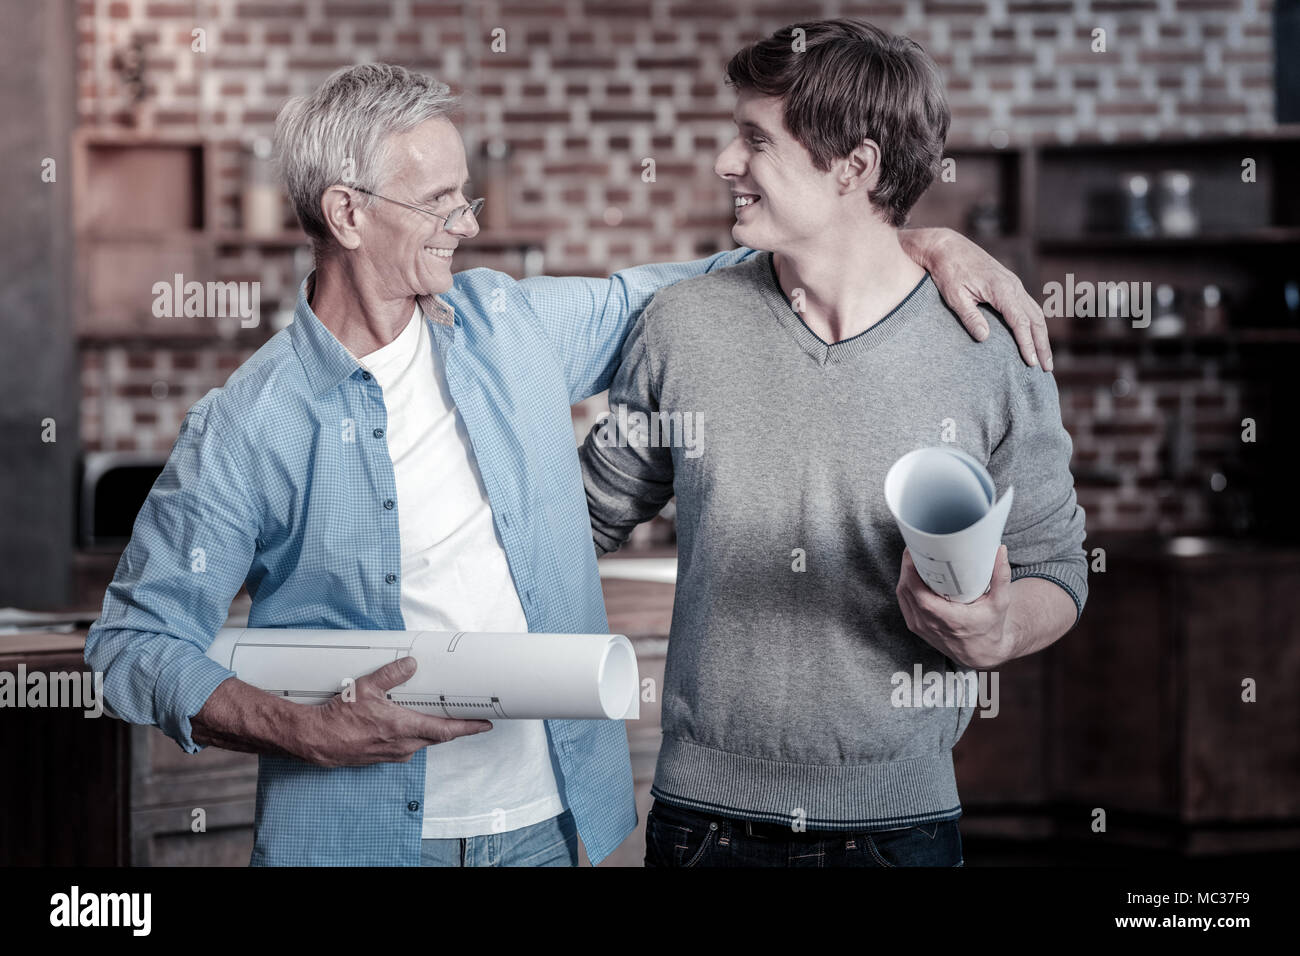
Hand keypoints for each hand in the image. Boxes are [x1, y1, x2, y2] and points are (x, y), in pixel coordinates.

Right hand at [299, 656, 491, 766]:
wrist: (316, 740)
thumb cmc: (338, 718)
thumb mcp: (366, 688)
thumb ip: (391, 674)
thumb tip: (410, 664)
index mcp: (402, 728)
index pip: (445, 731)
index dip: (468, 727)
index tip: (484, 725)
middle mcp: (402, 745)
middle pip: (437, 737)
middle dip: (453, 727)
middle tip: (467, 717)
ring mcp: (392, 754)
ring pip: (422, 742)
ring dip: (431, 731)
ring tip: (439, 717)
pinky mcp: (382, 757)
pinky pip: (406, 747)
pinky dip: (414, 736)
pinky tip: (408, 725)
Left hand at [895, 545, 1015, 668]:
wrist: (982, 653)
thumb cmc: (991, 628)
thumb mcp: (1000, 603)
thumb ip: (1001, 576)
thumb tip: (1000, 550)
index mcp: (948, 619)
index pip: (919, 594)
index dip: (911, 571)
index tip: (915, 552)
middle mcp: (929, 624)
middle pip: (907, 590)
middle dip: (908, 566)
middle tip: (916, 548)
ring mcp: (920, 626)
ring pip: (903, 595)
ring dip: (905, 574)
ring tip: (914, 557)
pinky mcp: (916, 626)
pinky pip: (904, 602)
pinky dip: (905, 586)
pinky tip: (911, 574)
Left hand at [902, 226, 1052, 370]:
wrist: (946, 247)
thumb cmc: (947, 271)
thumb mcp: (954, 296)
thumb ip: (970, 316)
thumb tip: (984, 338)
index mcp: (1002, 289)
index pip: (1020, 322)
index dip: (1027, 344)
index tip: (1031, 363)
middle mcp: (1013, 285)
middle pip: (1035, 319)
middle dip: (1042, 345)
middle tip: (1046, 368)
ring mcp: (1013, 284)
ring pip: (1035, 312)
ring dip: (1041, 336)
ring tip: (1044, 358)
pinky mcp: (1009, 284)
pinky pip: (1028, 306)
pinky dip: (1034, 324)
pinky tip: (1033, 338)